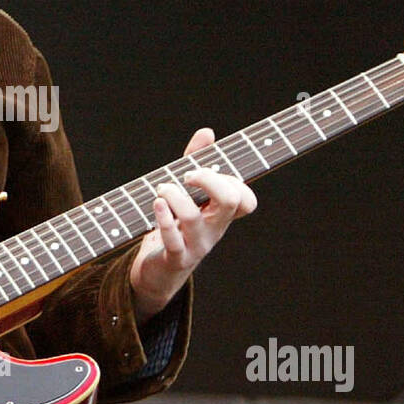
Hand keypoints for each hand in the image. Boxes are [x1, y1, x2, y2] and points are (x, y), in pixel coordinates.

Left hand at [129, 127, 256, 322]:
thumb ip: (196, 161)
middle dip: (210, 179)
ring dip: (174, 195)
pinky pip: (173, 239)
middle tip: (187, 175)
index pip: (246, 199)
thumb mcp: (187, 192)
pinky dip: (163, 218)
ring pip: (194, 217)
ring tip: (161, 189)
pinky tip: (156, 203)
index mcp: (222, 214)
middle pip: (231, 201)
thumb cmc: (176, 225)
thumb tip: (207, 132)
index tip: (207, 171)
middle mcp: (214, 229)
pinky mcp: (175, 258)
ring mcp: (197, 245)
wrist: (159, 272)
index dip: (234, 181)